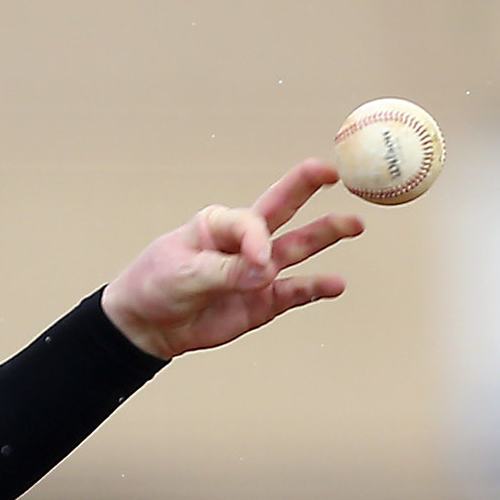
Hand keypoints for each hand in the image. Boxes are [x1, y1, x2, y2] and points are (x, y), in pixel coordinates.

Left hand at [100, 159, 361, 359]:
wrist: (145, 325)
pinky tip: (336, 284)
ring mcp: (256, 271)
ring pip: (296, 248)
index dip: (257, 241)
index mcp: (219, 224)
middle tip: (334, 173)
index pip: (251, 221)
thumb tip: (266, 272)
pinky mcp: (263, 301)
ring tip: (354, 224)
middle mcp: (243, 242)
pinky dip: (315, 288)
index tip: (258, 263)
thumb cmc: (155, 285)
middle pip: (282, 211)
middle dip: (306, 189)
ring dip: (325, 235)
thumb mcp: (184, 274)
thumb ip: (226, 271)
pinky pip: (294, 291)